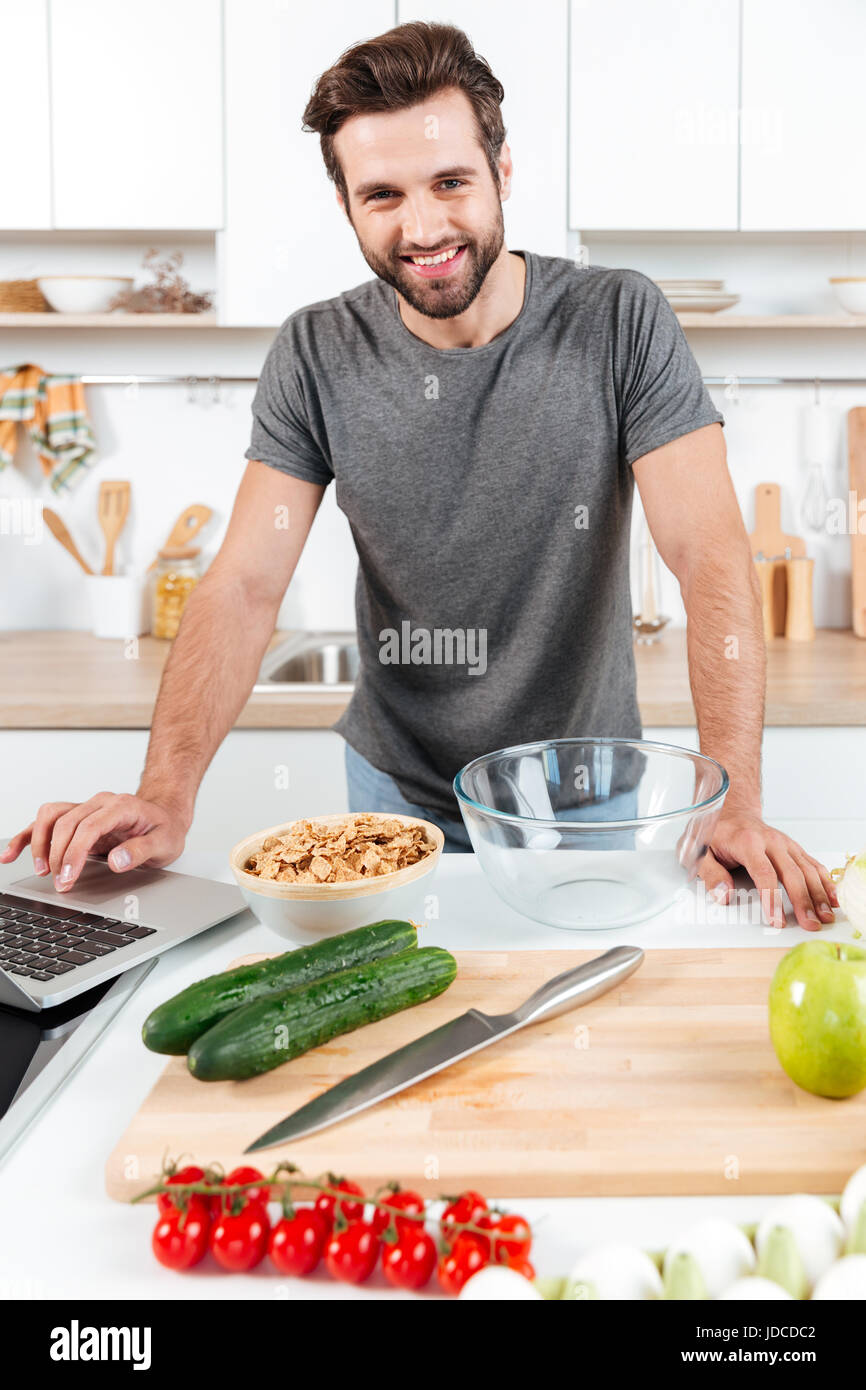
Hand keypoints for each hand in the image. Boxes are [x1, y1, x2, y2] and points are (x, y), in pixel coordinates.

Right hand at [0, 792, 189, 891]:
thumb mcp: (165, 844)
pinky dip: (28, 835)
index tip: (68, 877)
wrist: (165, 816)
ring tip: (39, 870)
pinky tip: (12, 852)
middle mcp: (100, 803)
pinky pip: (46, 820)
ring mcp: (86, 807)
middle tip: (59, 883)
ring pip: (50, 816)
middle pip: (66, 823)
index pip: (89, 827)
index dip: (74, 853)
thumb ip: (142, 851)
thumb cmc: (165, 830)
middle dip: (57, 855)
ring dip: (39, 842)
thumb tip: (117, 861)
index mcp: (121, 806)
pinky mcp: (77, 817)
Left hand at [698, 808, 838, 931]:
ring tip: (825, 916)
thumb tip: (723, 896)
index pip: (763, 873)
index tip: (776, 920)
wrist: (730, 811)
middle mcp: (771, 841)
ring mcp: (785, 844)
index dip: (771, 898)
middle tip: (809, 924)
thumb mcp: (700, 852)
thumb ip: (711, 874)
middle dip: (802, 901)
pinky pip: (813, 864)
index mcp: (747, 841)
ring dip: (818, 894)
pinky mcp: (793, 848)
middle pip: (792, 873)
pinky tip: (832, 898)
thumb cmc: (714, 833)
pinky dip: (825, 881)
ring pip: (807, 870)